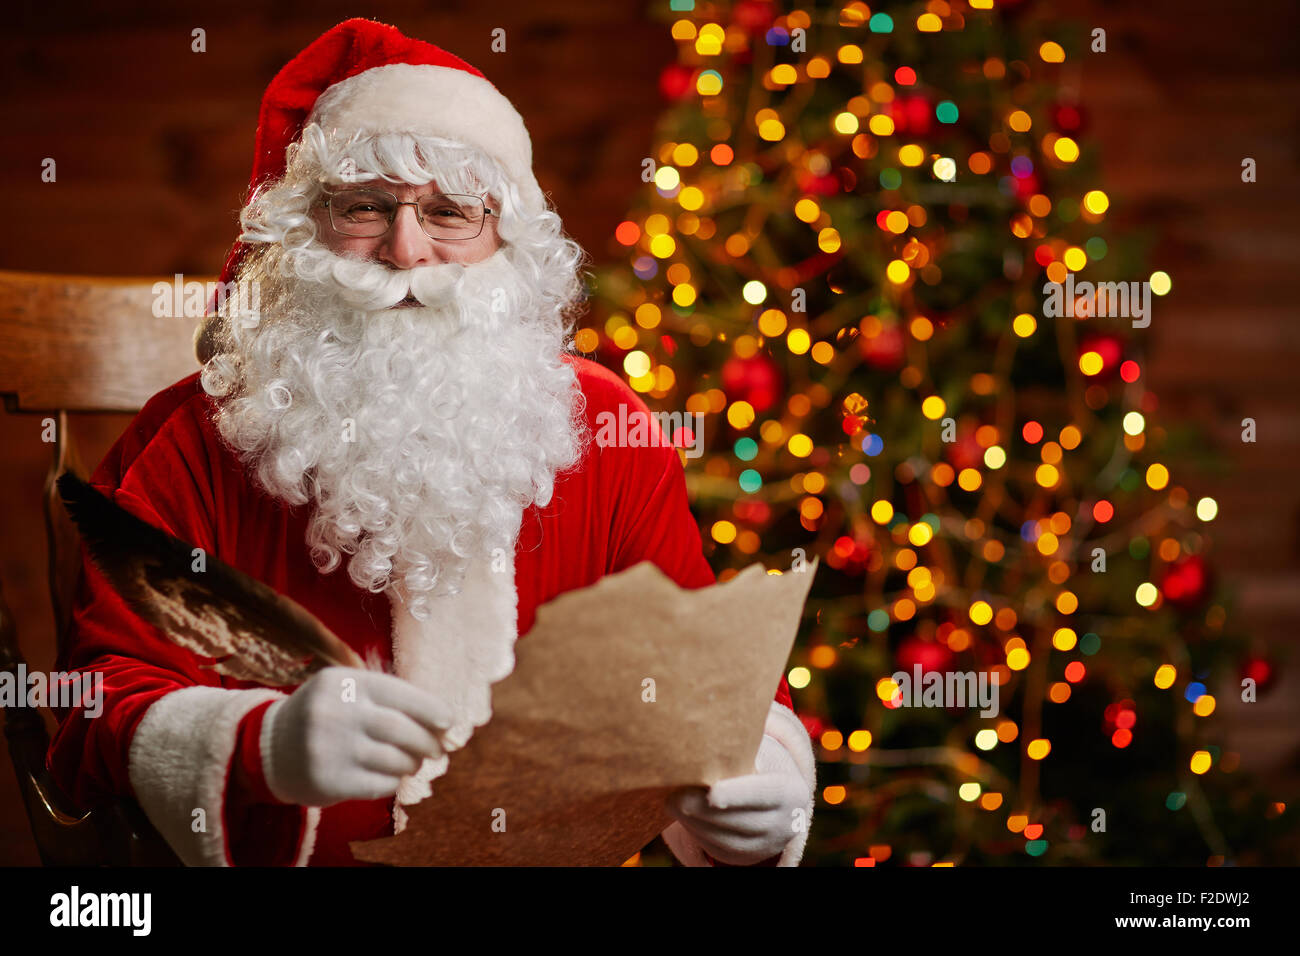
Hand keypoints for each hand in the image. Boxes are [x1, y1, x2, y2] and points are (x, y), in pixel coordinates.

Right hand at [262, 666, 451, 806]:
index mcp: (344, 683)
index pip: (401, 694)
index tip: (448, 722)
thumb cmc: (326, 714)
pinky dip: (394, 780)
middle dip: (428, 742)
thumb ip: (389, 697)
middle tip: (437, 749)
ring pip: (394, 760)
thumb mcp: (347, 689)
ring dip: (412, 763)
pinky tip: (391, 775)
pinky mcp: (327, 781)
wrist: (269, 747)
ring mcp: (329, 748)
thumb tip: (443, 720)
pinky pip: (380, 784)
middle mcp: (335, 712)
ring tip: (413, 762)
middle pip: (401, 730)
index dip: (432, 709)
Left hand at [666, 733, 810, 864]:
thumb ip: (740, 747)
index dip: (738, 794)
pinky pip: (715, 847)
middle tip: (674, 795)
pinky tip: (680, 814)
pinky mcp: (744, 857)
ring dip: (693, 821)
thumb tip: (705, 726)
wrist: (772, 801)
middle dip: (702, 809)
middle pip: (738, 820)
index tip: (712, 792)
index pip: (765, 794)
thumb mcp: (759, 754)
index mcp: (791, 792)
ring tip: (671, 801)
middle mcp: (784, 823)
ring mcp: (765, 845)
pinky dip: (695, 831)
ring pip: (723, 838)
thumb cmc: (756, 764)